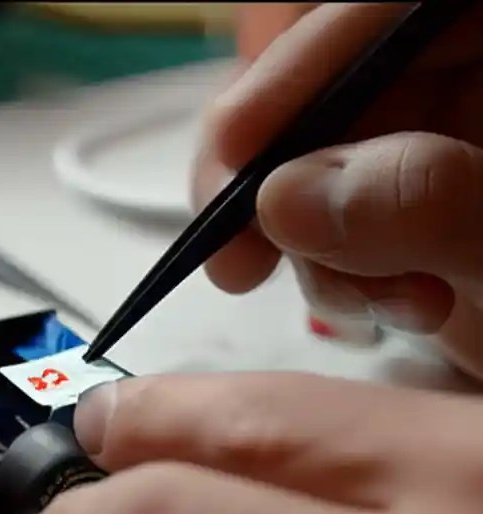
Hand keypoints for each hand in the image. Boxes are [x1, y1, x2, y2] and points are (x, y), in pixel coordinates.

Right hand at [192, 3, 482, 377]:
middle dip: (290, 179)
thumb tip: (287, 195)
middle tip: (241, 263)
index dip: (301, 74)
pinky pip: (344, 207)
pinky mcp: (437, 197)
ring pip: (333, 153)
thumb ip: (430, 210)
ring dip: (316, 240)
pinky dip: (334, 262)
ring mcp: (464, 139)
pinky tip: (382, 306)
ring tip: (372, 307)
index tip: (231, 159)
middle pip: (351, 87)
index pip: (397, 15)